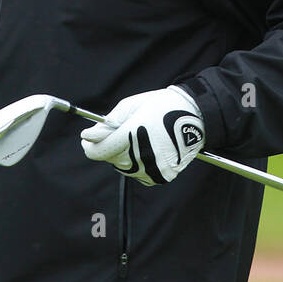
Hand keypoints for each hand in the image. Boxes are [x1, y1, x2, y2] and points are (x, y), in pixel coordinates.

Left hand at [79, 86, 205, 185]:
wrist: (195, 116)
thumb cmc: (162, 106)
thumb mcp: (131, 105)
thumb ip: (109, 123)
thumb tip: (91, 135)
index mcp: (132, 135)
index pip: (100, 151)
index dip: (90, 146)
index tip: (87, 139)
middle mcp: (141, 154)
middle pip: (111, 159)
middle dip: (107, 147)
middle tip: (112, 134)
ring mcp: (153, 167)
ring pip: (124, 168)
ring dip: (121, 156)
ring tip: (133, 140)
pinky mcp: (162, 175)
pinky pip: (139, 174)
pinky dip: (136, 165)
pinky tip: (144, 150)